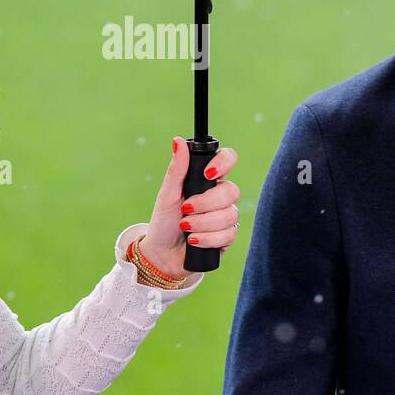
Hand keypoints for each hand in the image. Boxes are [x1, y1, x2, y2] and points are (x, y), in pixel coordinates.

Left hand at [139, 136, 241, 279]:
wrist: (162, 253)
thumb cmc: (164, 221)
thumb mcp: (167, 194)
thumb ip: (176, 169)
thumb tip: (178, 141)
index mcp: (207, 180)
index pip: (228, 159)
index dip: (224, 163)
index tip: (208, 174)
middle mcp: (220, 196)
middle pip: (232, 190)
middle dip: (205, 203)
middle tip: (185, 210)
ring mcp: (226, 217)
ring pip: (230, 215)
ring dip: (203, 224)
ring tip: (185, 228)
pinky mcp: (227, 237)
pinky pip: (228, 234)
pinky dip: (207, 239)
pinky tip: (194, 241)